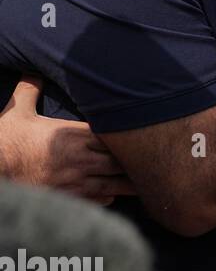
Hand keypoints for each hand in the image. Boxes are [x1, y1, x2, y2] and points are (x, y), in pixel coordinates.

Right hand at [0, 76, 133, 204]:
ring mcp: (78, 181)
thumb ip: (29, 91)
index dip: (127, 134)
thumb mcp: (17, 113)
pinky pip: (102, 200)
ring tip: (143, 179)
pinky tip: (111, 191)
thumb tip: (31, 71)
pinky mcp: (72, 199)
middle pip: (122, 160)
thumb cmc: (6, 141)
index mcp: (73, 135)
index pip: (113, 134)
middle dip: (134, 159)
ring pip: (117, 183)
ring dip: (129, 181)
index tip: (134, 131)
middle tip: (146, 156)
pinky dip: (110, 196)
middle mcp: (81, 158)